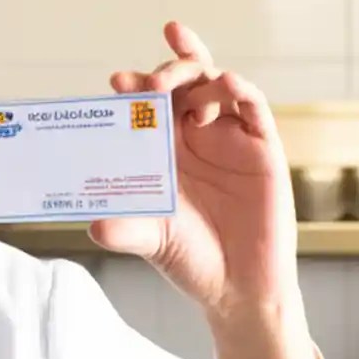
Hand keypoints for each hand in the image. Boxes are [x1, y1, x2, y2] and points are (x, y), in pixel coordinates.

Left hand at [90, 22, 298, 318]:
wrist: (236, 287)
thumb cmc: (189, 256)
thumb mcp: (150, 239)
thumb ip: (124, 230)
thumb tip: (96, 226)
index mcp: (161, 149)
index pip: (146, 105)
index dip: (134, 87)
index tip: (117, 80)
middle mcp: (194, 137)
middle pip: (182, 84)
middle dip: (167, 72)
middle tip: (151, 82)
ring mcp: (229, 138)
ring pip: (216, 85)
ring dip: (198, 73)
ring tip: (177, 84)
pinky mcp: (262, 148)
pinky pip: (255, 108)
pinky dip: (241, 89)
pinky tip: (226, 83)